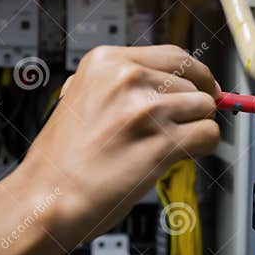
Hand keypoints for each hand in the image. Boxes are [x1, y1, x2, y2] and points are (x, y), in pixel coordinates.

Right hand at [20, 44, 220, 236]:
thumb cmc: (63, 159)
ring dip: (195, 129)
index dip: (197, 76)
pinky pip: (208, 135)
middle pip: (194, 84)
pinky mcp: (161, 142)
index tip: (205, 88)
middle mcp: (127, 79)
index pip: (175, 56)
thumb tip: (174, 84)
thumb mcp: (83, 97)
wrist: (47, 198)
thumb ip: (124, 86)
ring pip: (204, 108)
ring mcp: (145, 109)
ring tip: (167, 146)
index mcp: (106, 61)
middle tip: (176, 129)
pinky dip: (203, 147)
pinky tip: (180, 156)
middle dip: (192, 109)